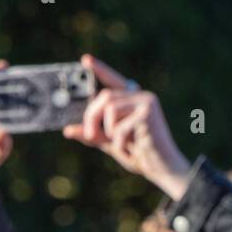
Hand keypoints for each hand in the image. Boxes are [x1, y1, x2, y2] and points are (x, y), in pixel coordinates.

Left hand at [62, 55, 191, 200]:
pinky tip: (131, 149)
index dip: (99, 69)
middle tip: (88, 135)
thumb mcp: (111, 143)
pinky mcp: (148, 113)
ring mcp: (146, 103)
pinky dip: (119, 141)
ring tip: (118, 144)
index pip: (113, 81)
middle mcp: (140, 97)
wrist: (163, 170)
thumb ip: (92, 134)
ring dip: (107, 130)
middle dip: (92, 116)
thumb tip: (68, 130)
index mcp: (133, 101)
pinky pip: (119, 124)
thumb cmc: (141, 156)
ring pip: (110, 108)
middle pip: (105, 96)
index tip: (84, 60)